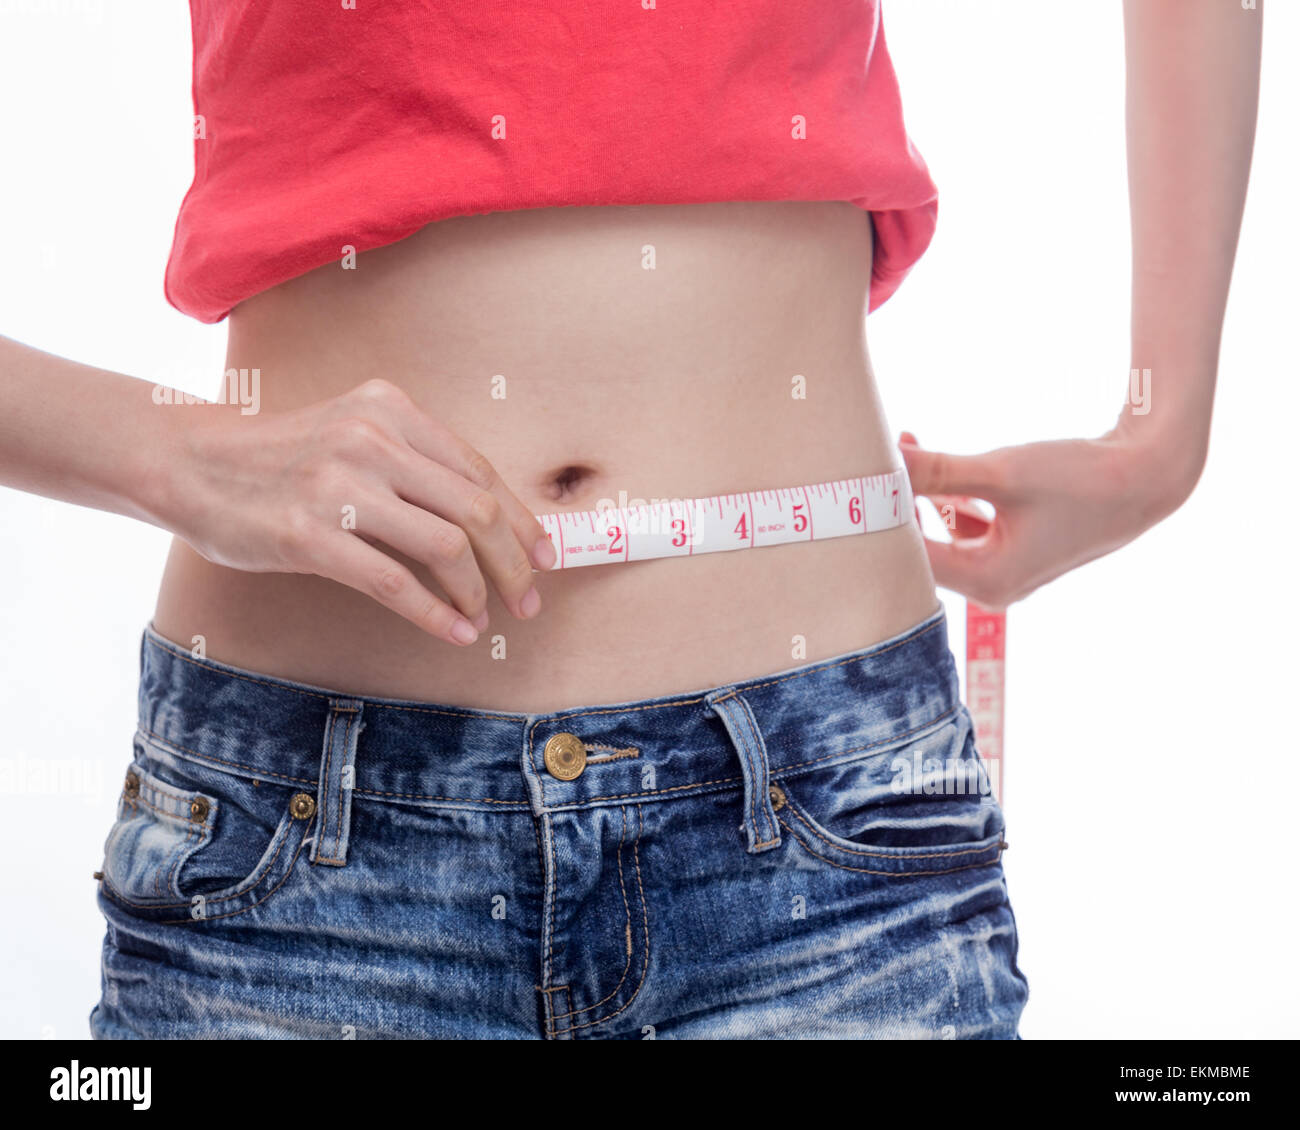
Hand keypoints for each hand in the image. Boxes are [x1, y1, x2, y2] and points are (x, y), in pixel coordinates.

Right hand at [163, 378, 555, 645]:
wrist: (189, 462)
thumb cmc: (282, 456)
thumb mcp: (352, 430)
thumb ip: (413, 461)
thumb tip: (491, 520)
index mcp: (389, 409)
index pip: (478, 472)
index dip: (521, 521)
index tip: (543, 557)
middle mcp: (371, 439)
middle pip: (476, 509)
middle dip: (514, 564)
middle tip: (529, 601)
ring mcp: (339, 486)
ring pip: (445, 545)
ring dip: (478, 591)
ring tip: (486, 617)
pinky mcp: (308, 535)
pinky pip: (393, 581)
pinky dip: (435, 613)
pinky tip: (453, 630)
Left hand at [898, 425, 1200, 609]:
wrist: (1146, 476)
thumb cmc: (1079, 477)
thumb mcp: (1001, 471)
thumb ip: (938, 470)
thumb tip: (884, 460)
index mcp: (988, 581)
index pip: (911, 555)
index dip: (882, 516)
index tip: (860, 476)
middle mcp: (992, 587)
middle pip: (921, 550)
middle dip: (897, 505)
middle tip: (871, 461)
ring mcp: (1002, 572)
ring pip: (940, 534)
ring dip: (921, 495)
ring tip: (904, 447)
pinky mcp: (1011, 551)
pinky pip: (963, 528)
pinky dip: (948, 497)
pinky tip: (934, 462)